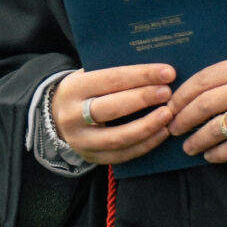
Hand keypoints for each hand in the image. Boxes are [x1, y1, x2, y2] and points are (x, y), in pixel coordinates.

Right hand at [52, 64, 175, 166]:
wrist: (57, 116)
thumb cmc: (86, 89)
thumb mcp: (90, 74)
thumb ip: (115, 71)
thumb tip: (154, 68)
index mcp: (74, 88)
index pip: (110, 79)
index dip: (141, 76)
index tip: (167, 72)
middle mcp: (73, 116)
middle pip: (111, 108)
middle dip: (142, 99)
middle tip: (168, 92)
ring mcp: (81, 141)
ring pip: (117, 137)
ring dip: (147, 126)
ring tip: (168, 115)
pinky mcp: (92, 157)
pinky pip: (122, 155)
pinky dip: (145, 145)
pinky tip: (162, 132)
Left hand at [167, 54, 226, 162]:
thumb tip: (197, 94)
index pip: (203, 79)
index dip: (181, 95)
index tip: (169, 106)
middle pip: (204, 104)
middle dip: (182, 120)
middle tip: (172, 129)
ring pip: (216, 129)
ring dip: (196, 140)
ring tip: (189, 147)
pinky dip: (217, 155)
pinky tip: (211, 156)